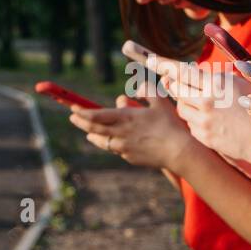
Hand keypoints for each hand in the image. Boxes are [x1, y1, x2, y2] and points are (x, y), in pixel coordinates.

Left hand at [68, 93, 195, 169]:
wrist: (178, 152)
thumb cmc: (170, 125)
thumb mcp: (159, 101)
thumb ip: (145, 91)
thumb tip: (134, 91)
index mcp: (125, 118)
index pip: (96, 116)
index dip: (82, 112)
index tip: (73, 108)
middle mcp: (120, 134)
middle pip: (93, 129)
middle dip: (80, 123)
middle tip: (72, 118)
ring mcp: (123, 148)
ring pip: (102, 142)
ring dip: (93, 136)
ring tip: (88, 134)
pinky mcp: (129, 158)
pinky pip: (117, 150)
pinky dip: (113, 144)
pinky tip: (113, 143)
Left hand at [123, 40, 250, 162]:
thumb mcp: (244, 81)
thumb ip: (219, 73)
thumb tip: (198, 67)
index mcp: (217, 84)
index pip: (182, 71)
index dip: (164, 65)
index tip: (151, 60)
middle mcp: (207, 102)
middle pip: (176, 88)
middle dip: (172, 82)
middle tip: (171, 78)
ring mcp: (204, 121)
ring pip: (180, 107)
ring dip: (184, 100)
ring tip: (196, 97)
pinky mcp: (204, 137)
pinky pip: (190, 123)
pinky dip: (194, 117)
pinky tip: (207, 116)